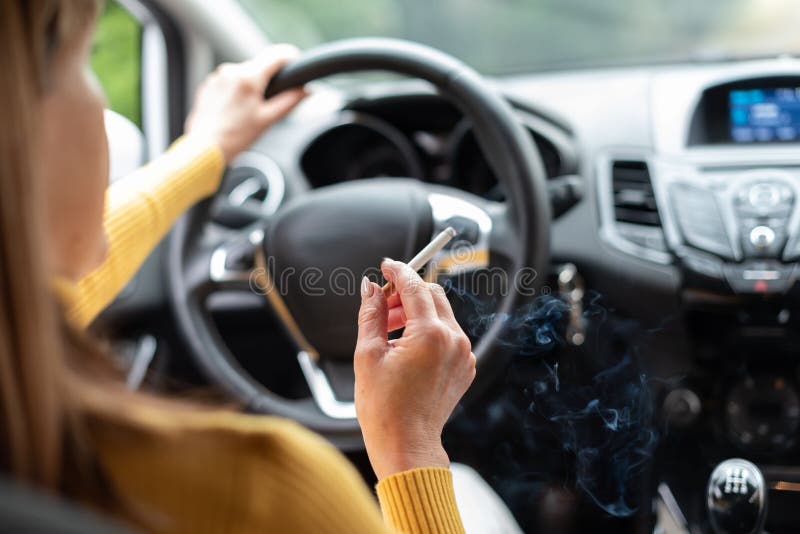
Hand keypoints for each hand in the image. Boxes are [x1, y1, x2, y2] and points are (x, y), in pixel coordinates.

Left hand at [184, 44, 306, 162]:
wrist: (205, 148)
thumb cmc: (235, 136)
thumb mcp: (268, 119)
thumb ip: (289, 101)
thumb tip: (305, 90)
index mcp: (248, 77)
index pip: (276, 55)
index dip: (290, 57)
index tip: (296, 61)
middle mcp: (230, 71)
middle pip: (259, 67)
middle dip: (267, 81)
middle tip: (266, 105)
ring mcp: (217, 77)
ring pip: (243, 75)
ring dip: (250, 88)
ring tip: (246, 113)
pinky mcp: (208, 85)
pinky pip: (228, 83)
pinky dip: (235, 93)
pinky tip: (233, 113)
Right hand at [354, 260, 475, 480]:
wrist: (406, 444)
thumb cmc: (384, 407)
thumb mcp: (368, 354)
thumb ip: (371, 314)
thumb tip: (370, 287)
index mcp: (431, 335)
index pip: (415, 286)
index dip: (398, 272)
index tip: (385, 266)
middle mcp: (454, 341)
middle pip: (432, 295)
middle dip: (406, 294)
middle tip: (381, 305)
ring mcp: (464, 355)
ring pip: (441, 314)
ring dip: (416, 313)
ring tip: (389, 331)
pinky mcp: (465, 367)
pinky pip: (448, 335)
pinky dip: (428, 332)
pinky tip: (406, 349)